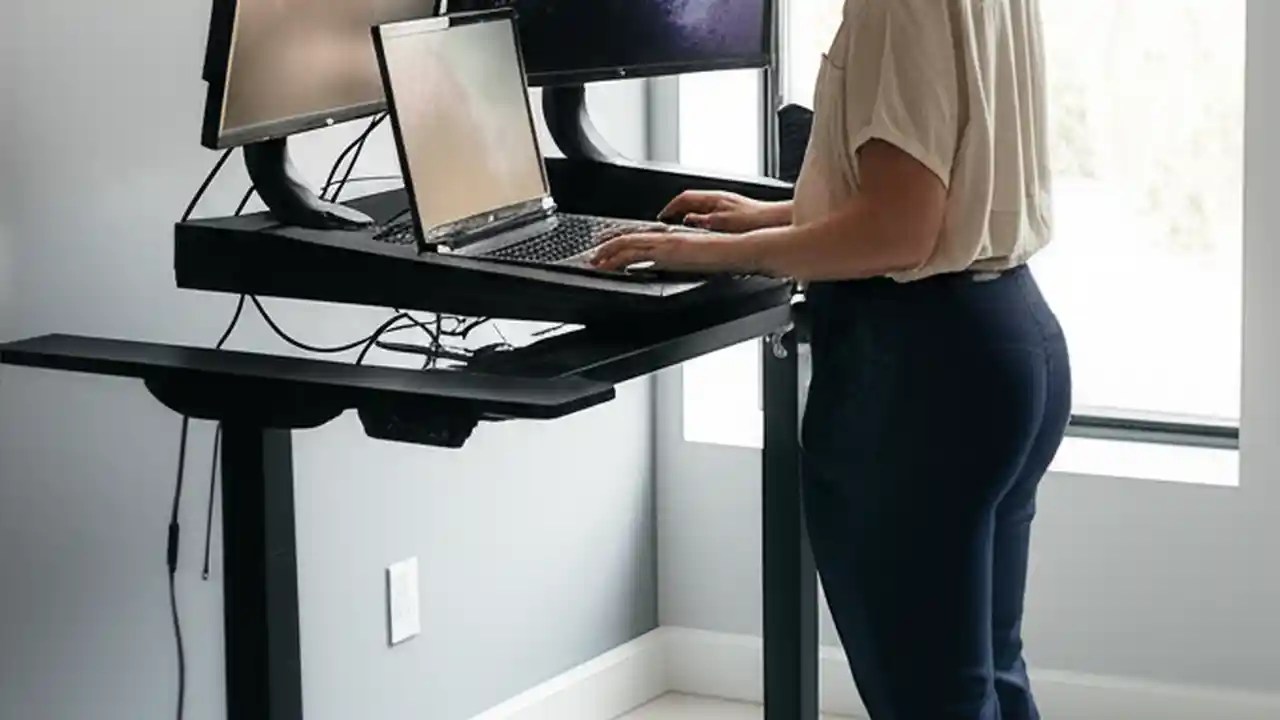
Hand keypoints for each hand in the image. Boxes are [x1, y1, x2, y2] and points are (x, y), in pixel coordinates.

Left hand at [591, 230, 754, 273]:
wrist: (736, 249)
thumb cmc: (724, 254)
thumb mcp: (696, 258)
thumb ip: (680, 260)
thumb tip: (668, 266)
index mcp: (672, 238)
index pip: (641, 237)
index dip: (622, 241)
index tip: (608, 249)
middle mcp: (665, 237)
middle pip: (629, 237)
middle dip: (607, 246)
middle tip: (592, 254)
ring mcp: (664, 242)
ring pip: (626, 242)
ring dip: (606, 252)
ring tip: (593, 260)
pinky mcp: (665, 250)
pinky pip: (633, 251)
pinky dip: (616, 257)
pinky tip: (606, 264)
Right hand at [659, 191, 788, 233]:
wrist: (774, 221)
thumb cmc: (754, 219)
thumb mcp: (722, 223)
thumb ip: (702, 221)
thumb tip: (687, 220)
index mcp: (714, 199)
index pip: (684, 198)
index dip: (670, 208)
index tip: (663, 217)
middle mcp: (720, 199)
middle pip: (691, 201)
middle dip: (679, 211)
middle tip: (670, 222)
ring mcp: (728, 205)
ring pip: (702, 208)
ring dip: (692, 216)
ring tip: (687, 228)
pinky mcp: (735, 213)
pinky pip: (712, 214)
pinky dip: (704, 222)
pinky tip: (708, 233)